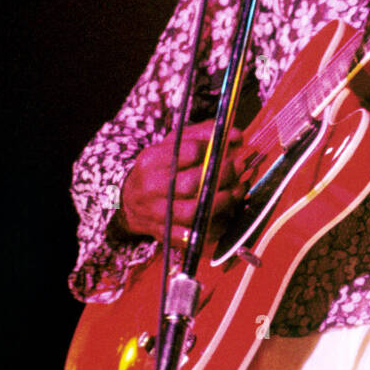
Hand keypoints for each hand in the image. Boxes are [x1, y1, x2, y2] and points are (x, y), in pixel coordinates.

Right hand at [118, 120, 250, 245]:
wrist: (129, 200)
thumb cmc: (159, 168)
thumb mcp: (174, 144)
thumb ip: (206, 134)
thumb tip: (236, 136)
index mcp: (152, 160)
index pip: (191, 152)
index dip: (216, 151)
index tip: (230, 150)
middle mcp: (150, 187)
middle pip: (193, 183)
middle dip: (224, 176)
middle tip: (240, 168)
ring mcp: (156, 213)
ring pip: (194, 211)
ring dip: (223, 202)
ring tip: (237, 191)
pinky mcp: (165, 234)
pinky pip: (194, 235)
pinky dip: (215, 227)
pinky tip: (226, 215)